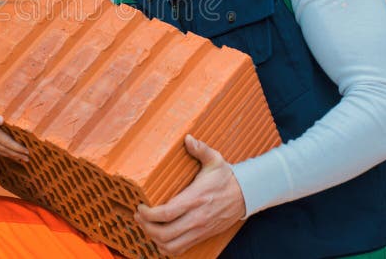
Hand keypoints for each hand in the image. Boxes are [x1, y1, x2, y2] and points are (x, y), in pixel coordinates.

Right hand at [0, 106, 28, 162]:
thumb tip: (1, 119)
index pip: (9, 144)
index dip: (19, 149)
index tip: (28, 153)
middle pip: (7, 150)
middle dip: (17, 155)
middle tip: (27, 159)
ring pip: (2, 152)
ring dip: (11, 156)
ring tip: (19, 159)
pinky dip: (3, 153)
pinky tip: (4, 154)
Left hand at [134, 134, 245, 256]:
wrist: (246, 196)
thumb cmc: (226, 178)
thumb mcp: (215, 160)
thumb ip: (200, 149)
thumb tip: (187, 138)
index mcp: (195, 199)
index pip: (166, 213)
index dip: (148, 213)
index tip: (140, 206)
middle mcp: (196, 218)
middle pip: (164, 233)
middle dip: (146, 226)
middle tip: (138, 215)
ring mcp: (199, 230)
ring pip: (170, 245)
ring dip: (154, 238)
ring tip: (146, 225)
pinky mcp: (202, 236)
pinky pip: (179, 250)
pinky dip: (166, 247)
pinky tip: (159, 236)